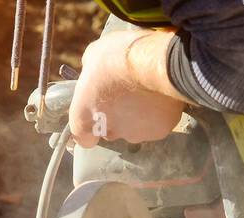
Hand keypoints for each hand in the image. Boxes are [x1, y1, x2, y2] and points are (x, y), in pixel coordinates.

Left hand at [68, 30, 187, 148]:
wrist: (157, 64)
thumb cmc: (120, 55)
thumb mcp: (94, 55)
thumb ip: (91, 74)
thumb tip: (94, 75)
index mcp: (84, 114)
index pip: (82, 137)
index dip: (89, 128)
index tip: (96, 115)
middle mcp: (108, 131)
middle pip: (109, 131)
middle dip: (115, 117)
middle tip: (125, 95)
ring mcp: (133, 134)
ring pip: (133, 129)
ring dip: (137, 116)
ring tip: (146, 94)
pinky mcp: (156, 133)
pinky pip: (155, 125)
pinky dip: (157, 115)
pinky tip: (161, 97)